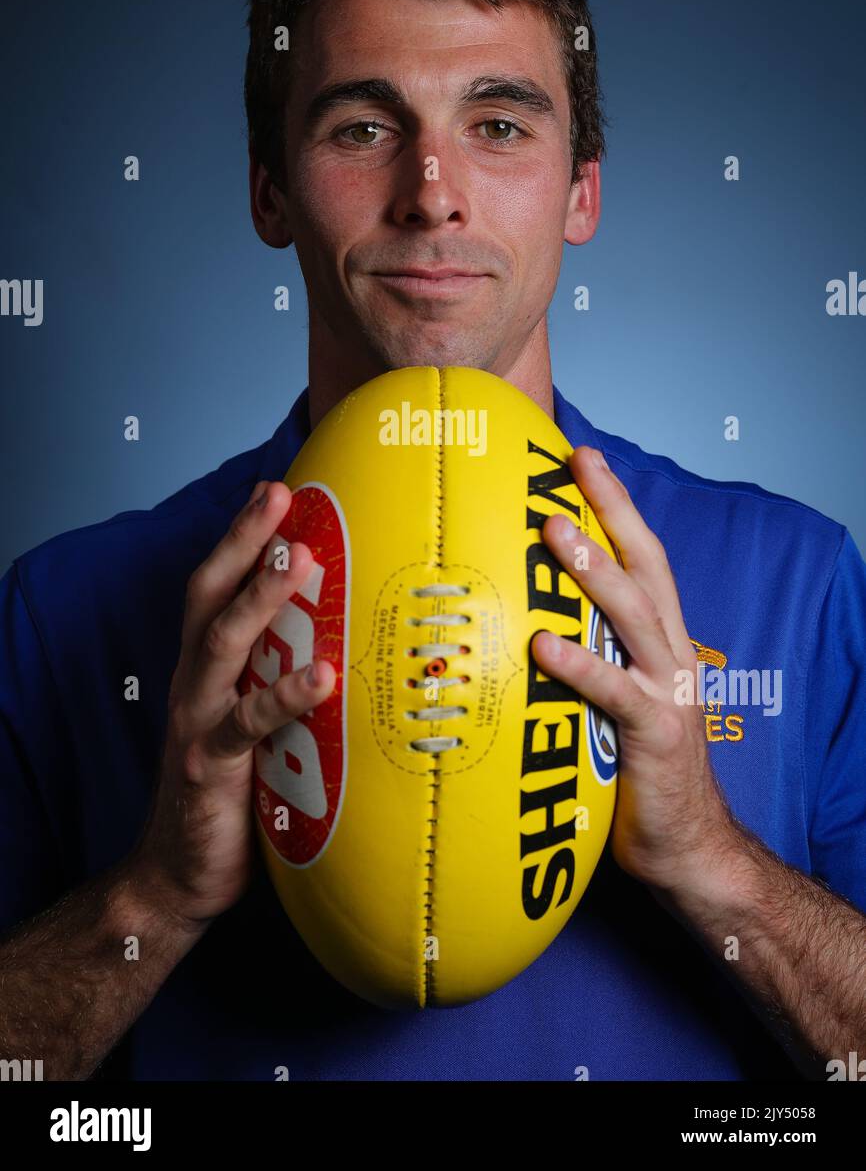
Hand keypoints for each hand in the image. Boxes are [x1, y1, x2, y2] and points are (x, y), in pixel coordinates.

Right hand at [129, 480, 334, 929]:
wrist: (179, 874)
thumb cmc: (233, 794)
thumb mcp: (258, 725)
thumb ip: (282, 682)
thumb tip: (348, 645)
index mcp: (206, 669)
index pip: (216, 588)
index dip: (240, 538)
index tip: (273, 490)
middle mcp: (196, 684)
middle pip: (210, 596)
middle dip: (243, 541)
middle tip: (277, 496)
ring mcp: (199, 722)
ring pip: (223, 644)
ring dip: (260, 597)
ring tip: (299, 559)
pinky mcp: (212, 767)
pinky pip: (248, 724)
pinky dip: (285, 696)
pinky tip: (321, 675)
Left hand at [530, 447, 738, 894]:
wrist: (687, 846)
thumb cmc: (636, 770)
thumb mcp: (610, 700)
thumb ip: (584, 655)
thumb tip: (519, 618)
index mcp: (660, 641)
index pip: (640, 557)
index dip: (615, 506)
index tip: (581, 457)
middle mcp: (669, 654)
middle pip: (645, 566)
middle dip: (612, 511)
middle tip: (575, 466)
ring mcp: (666, 691)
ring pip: (633, 615)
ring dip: (595, 570)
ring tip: (555, 532)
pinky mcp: (654, 735)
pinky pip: (612, 692)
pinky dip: (579, 665)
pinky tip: (542, 645)